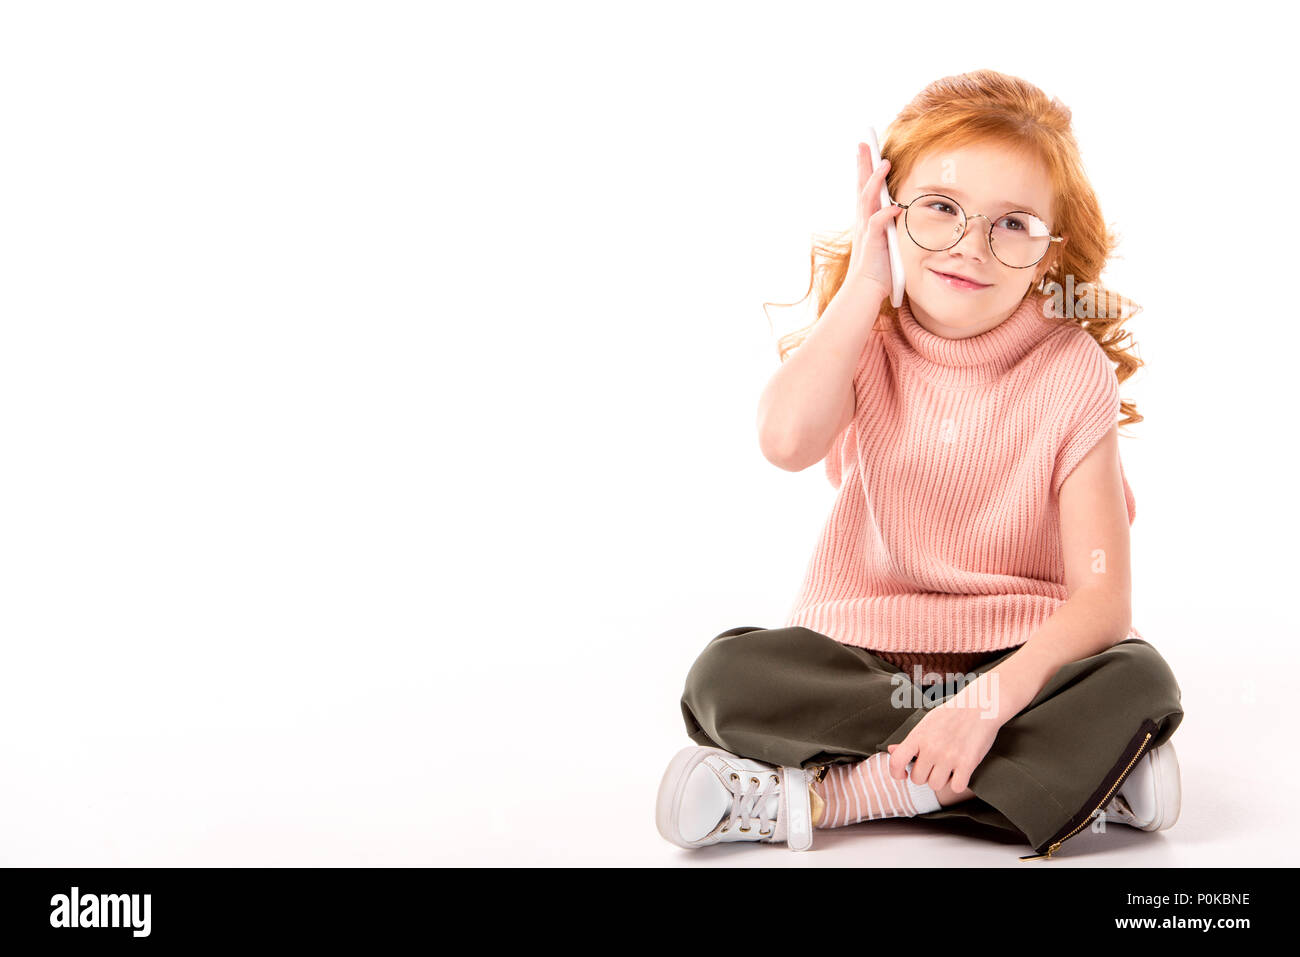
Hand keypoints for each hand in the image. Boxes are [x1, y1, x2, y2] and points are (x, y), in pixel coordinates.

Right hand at [844, 143, 903, 298]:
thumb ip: (888, 225)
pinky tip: (894, 207)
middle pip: (862, 187)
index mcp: (866, 220)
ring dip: (876, 182)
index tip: (864, 150)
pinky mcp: (872, 243)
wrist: (864, 291)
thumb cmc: (877, 269)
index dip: (864, 169)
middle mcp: (863, 222)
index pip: (864, 189)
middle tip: (864, 143)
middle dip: (863, 165)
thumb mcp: (884, 242)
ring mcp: (866, 231)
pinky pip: (878, 225)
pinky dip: (885, 215)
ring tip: (883, 164)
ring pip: (868, 200)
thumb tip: (898, 210)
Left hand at [886, 688, 1001, 796]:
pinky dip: (958, 783)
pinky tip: (961, 773)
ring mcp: (949, 757)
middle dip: (925, 775)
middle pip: (917, 779)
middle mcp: (931, 748)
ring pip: (935, 785)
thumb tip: (891, 750)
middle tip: (934, 766)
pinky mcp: (967, 764)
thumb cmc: (952, 713)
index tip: (903, 774)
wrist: (980, 705)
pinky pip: (956, 787)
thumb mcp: (926, 722)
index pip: (896, 762)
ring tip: (948, 767)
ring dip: (941, 780)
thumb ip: (910, 740)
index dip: (896, 773)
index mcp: (918, 736)